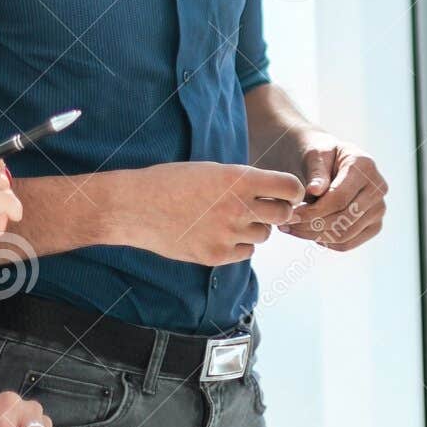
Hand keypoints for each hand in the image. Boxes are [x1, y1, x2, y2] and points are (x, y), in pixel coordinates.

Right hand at [119, 162, 304, 265]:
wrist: (135, 207)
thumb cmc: (171, 182)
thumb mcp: (212, 170)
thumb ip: (244, 181)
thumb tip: (274, 194)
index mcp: (238, 179)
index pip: (290, 187)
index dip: (291, 191)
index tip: (286, 193)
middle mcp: (237, 208)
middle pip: (282, 215)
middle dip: (277, 210)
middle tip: (262, 207)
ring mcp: (227, 235)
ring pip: (263, 235)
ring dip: (255, 228)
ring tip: (230, 218)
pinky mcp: (216, 256)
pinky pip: (246, 252)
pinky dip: (239, 245)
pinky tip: (218, 233)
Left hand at [281, 131, 387, 250]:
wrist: (331, 163)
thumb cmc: (321, 156)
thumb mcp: (315, 155)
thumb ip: (316, 172)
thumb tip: (315, 190)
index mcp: (365, 166)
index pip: (340, 198)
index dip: (313, 211)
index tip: (290, 215)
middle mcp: (378, 188)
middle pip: (344, 219)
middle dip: (311, 225)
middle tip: (286, 224)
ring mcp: (379, 208)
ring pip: (345, 235)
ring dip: (314, 235)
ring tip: (293, 227)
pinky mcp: (374, 225)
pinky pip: (347, 243)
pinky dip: (324, 242)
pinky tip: (307, 232)